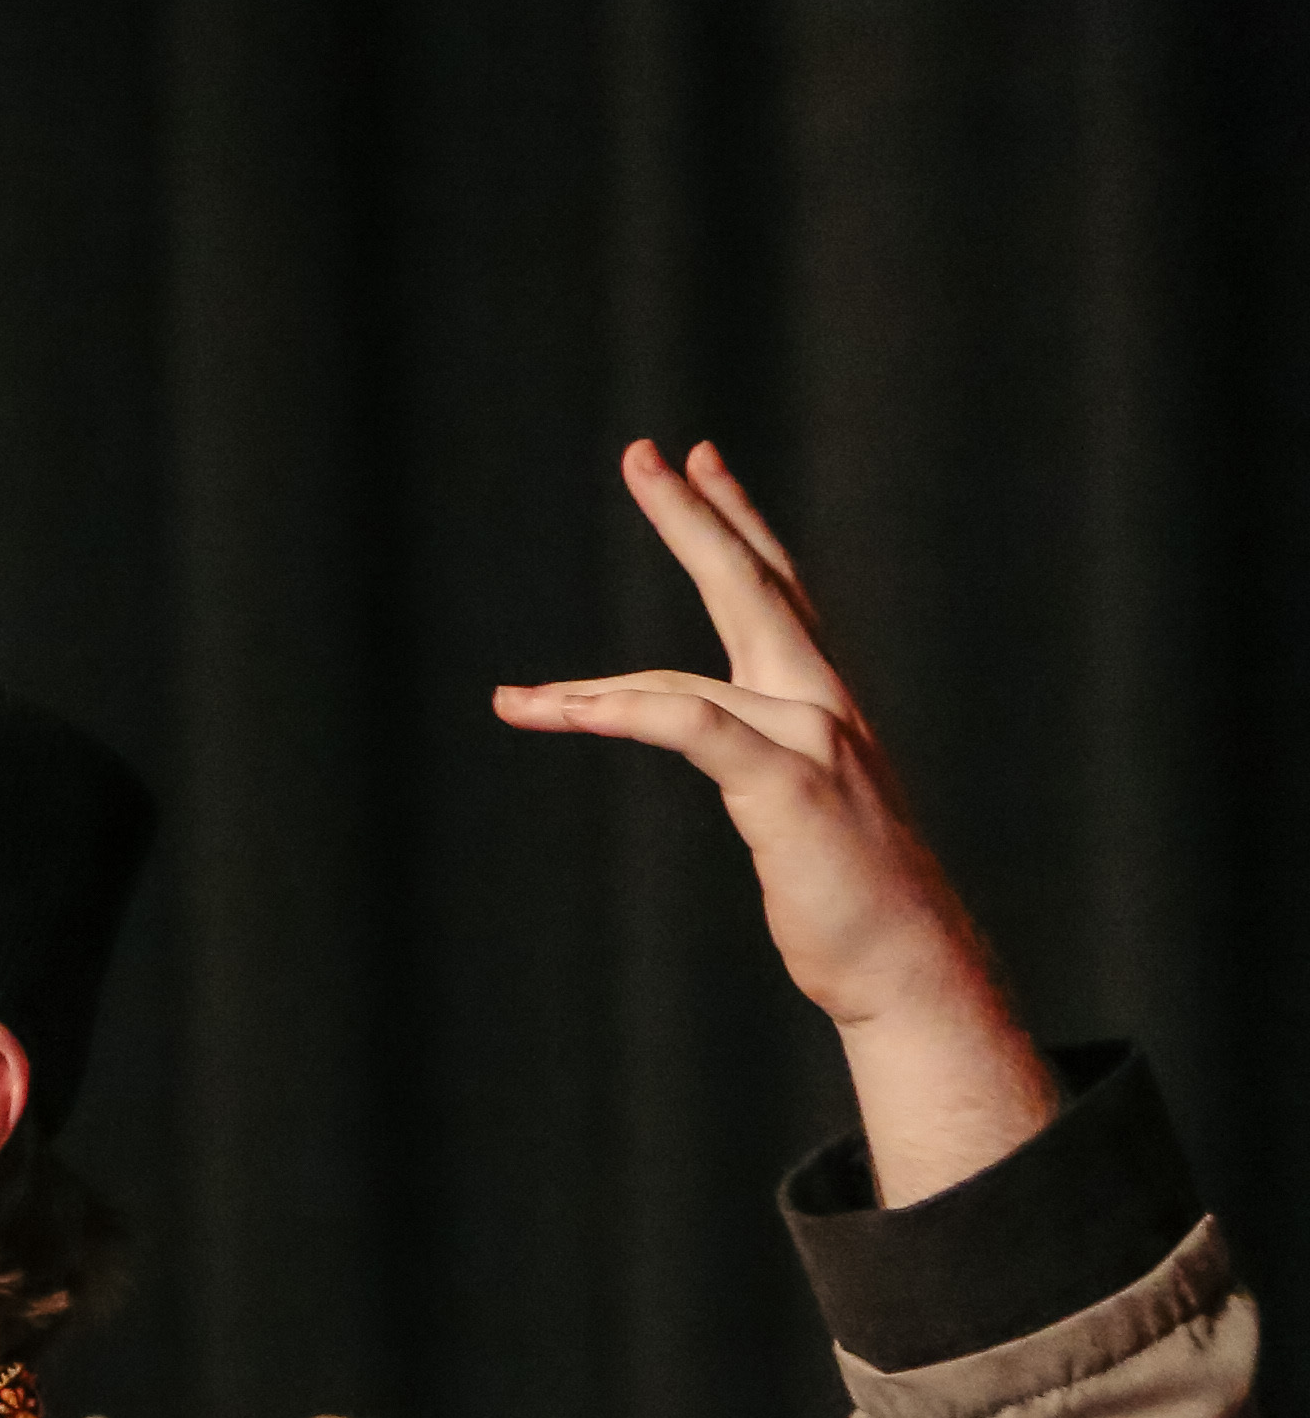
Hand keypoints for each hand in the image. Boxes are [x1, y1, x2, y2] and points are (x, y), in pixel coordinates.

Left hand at [493, 439, 1054, 1203]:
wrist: (907, 964)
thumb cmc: (848, 900)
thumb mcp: (794, 811)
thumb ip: (759, 762)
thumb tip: (725, 744)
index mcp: (819, 703)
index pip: (774, 589)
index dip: (733, 522)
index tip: (699, 463)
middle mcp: (821, 702)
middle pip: (750, 586)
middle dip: (694, 518)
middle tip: (646, 453)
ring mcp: (810, 739)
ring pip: (685, 677)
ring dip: (587, 689)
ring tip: (510, 701)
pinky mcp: (787, 788)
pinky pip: (689, 732)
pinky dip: (619, 717)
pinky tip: (557, 714)